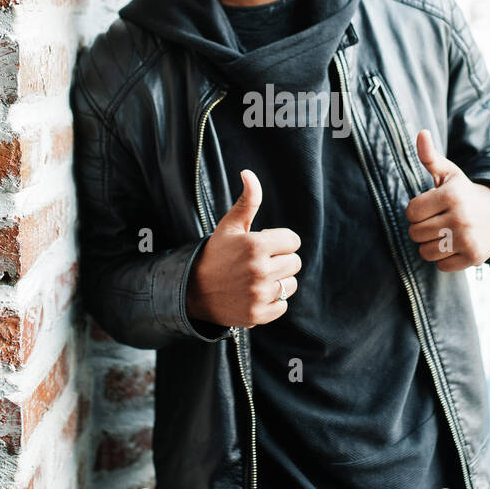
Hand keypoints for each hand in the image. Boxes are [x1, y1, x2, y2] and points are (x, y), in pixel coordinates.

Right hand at [186, 169, 302, 327]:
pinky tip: (253, 295)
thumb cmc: (216, 254)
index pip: (293, 241)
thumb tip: (249, 173)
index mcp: (256, 245)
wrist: (194, 291)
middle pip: (295, 263)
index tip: (264, 246)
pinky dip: (272, 302)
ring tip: (255, 279)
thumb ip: (247, 201)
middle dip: (280, 261)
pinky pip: (283, 305)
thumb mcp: (230, 226)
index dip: (280, 242)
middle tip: (258, 263)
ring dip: (278, 282)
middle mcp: (259, 270)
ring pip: (290, 284)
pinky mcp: (258, 314)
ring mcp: (259, 294)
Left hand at [405, 129, 489, 271]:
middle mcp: (460, 217)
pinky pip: (440, 265)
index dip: (416, 211)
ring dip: (430, 245)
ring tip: (443, 234)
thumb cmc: (465, 193)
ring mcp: (467, 239)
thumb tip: (420, 133)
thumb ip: (430, 157)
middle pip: (415, 233)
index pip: (411, 212)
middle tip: (436, 222)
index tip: (429, 208)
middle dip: (421, 229)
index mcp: (451, 195)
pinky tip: (453, 246)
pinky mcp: (473, 257)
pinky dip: (443, 259)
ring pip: (425, 252)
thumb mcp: (449, 174)